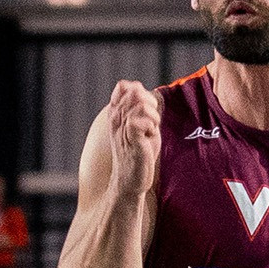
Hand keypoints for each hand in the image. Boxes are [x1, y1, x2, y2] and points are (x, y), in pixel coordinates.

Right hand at [106, 80, 161, 197]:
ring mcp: (121, 128)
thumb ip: (140, 105)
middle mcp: (115, 118)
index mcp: (115, 112)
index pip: (124, 86)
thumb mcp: (140, 123)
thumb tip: (137, 87)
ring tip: (149, 132)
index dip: (141, 93)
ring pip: (142, 105)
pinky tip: (148, 138)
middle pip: (136, 92)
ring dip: (153, 117)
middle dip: (151, 105)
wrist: (130, 180)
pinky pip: (142, 120)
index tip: (145, 110)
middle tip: (150, 123)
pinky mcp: (131, 140)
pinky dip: (151, 127)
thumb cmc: (138, 152)